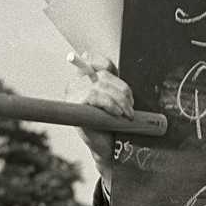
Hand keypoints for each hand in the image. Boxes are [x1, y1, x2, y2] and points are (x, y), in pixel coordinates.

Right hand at [68, 55, 134, 188]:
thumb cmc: (113, 122)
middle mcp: (76, 83)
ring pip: (100, 85)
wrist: (108, 147)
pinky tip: (117, 113)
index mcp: (85, 78)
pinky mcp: (74, 105)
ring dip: (119, 99)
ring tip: (127, 114)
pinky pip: (93, 95)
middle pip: (102, 75)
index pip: (93, 59)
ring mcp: (73, 93)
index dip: (106, 64)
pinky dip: (109, 103)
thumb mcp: (117, 100)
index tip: (121, 84)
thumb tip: (117, 74)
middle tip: (131, 107)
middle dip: (122, 91)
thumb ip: (115, 84)